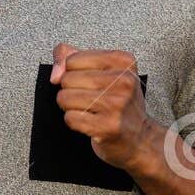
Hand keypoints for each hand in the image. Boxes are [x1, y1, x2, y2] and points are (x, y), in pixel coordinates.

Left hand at [49, 43, 158, 172]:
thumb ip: (72, 57)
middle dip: (70, 91)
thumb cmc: (119, 103)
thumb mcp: (102, 71)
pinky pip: (70, 118)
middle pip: (67, 79)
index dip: (72, 72)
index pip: (72, 59)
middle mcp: (123, 81)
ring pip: (65, 98)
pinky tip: (90, 121)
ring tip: (89, 110)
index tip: (87, 82)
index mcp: (122, 61)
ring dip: (70, 107)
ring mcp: (116, 104)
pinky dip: (74, 121)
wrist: (139, 138)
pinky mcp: (107, 126)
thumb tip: (55, 74)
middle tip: (90, 99)